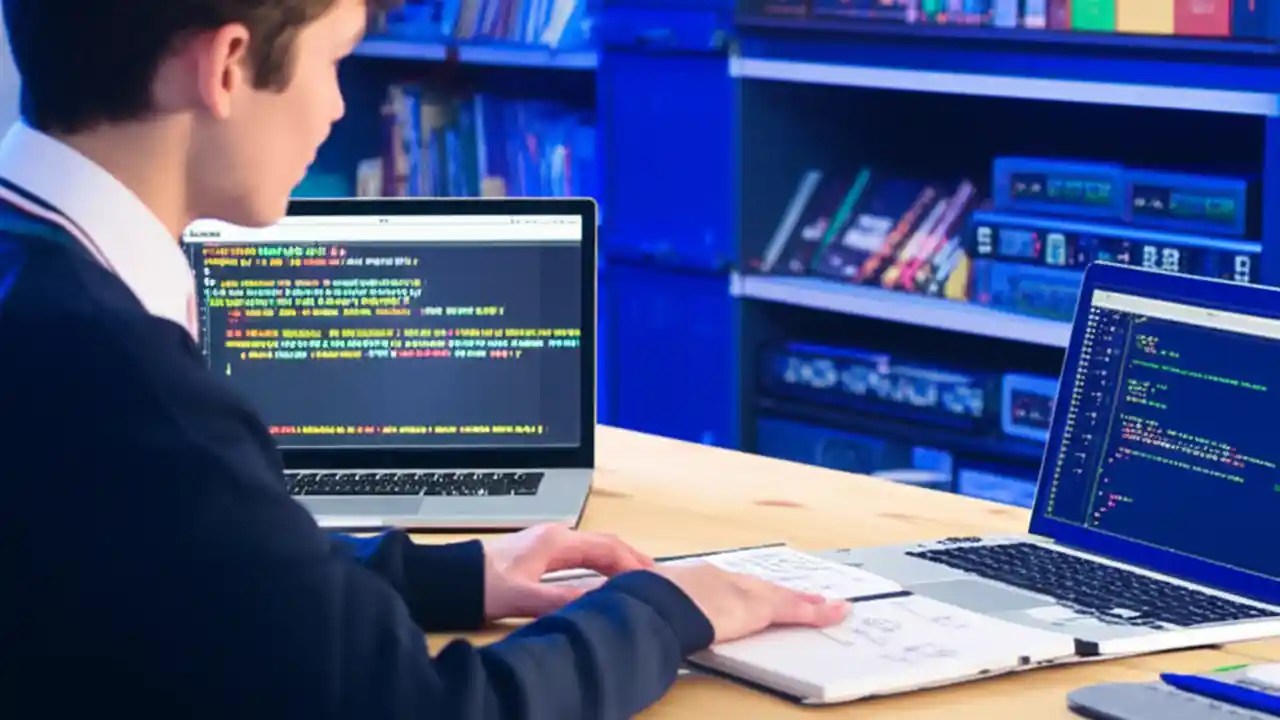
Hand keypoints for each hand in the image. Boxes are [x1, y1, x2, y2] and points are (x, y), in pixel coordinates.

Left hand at [482, 524, 653, 619]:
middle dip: (632, 558)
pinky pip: (582, 554)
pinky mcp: (541, 553)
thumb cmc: (482, 583)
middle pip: (605, 543)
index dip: (632, 562)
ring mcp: (549, 543)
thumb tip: (596, 601)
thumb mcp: (524, 596)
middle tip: (657, 576)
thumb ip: (561, 599)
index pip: (607, 547)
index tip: (651, 578)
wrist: (451, 578)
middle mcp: (556, 536)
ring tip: (638, 576)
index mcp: (556, 541)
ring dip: (618, 560)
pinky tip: (606, 577)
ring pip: (595, 548)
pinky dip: (602, 563)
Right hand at [652, 563, 848, 643]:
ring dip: (803, 601)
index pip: (725, 584)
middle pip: (757, 587)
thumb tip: (630, 610)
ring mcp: (740, 591)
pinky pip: (794, 611)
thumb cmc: (642, 603)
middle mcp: (721, 579)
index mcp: (693, 578)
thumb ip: (643, 604)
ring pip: (780, 597)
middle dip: (778, 593)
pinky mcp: (758, 608)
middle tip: (800, 596)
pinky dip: (816, 612)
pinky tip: (835, 612)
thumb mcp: (639, 600)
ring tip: (824, 604)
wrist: (656, 603)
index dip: (741, 591)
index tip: (748, 595)